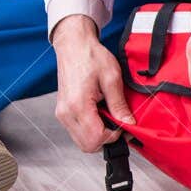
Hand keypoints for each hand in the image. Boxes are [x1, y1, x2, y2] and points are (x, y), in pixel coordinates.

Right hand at [52, 15, 134, 151]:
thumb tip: (128, 123)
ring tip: (107, 116)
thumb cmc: (90, 56)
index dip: (114, 136)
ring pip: (81, 141)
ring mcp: (62, 113)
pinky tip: (98, 113)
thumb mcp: (112, 78)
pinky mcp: (62, 111)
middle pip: (87, 145)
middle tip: (117, 123)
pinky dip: (90, 129)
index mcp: (78, 104)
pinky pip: (77, 131)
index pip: (96, 138)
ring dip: (97, 135)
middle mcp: (66, 112)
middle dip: (106, 139)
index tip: (123, 124)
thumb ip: (119, 104)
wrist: (73, 45)